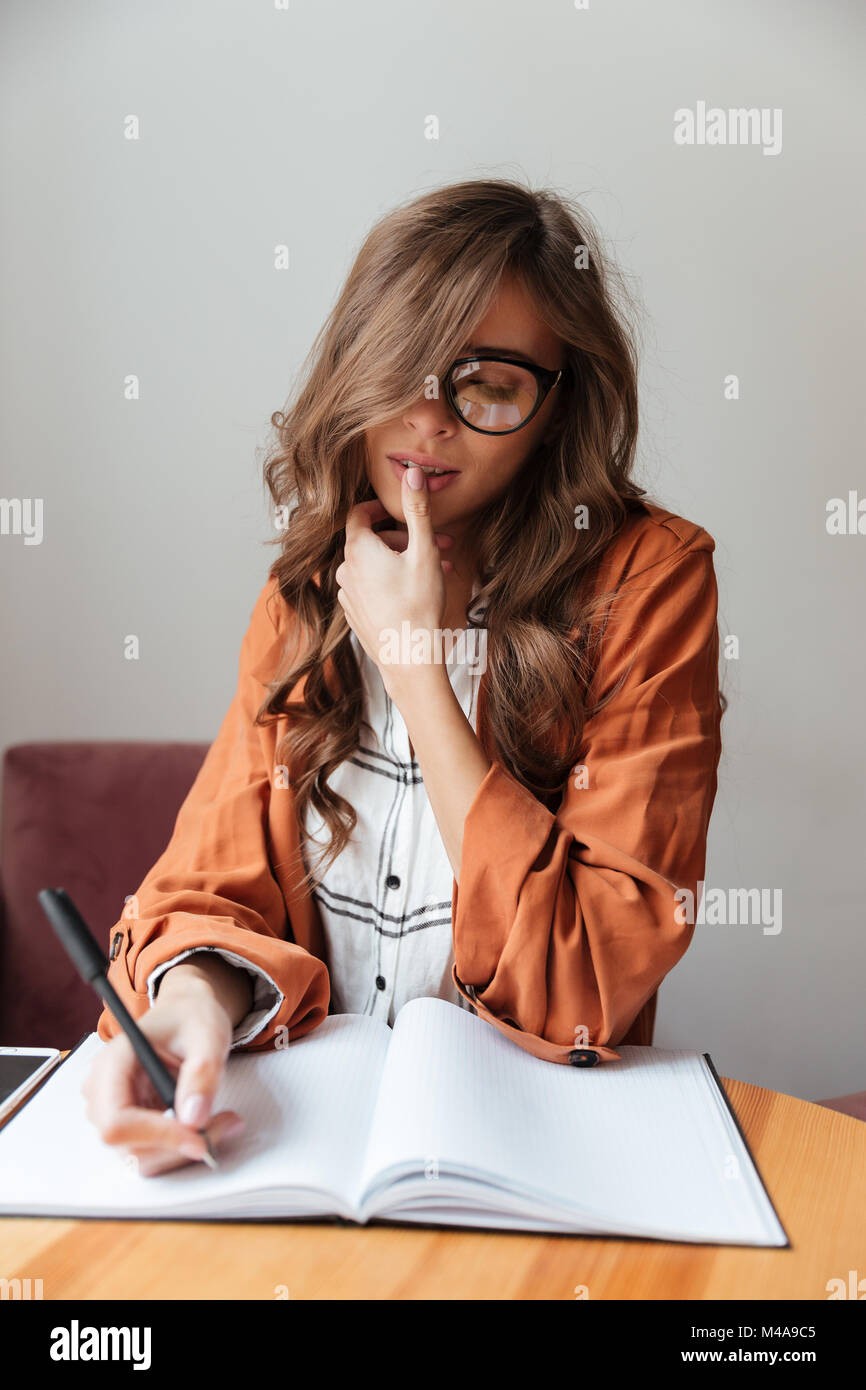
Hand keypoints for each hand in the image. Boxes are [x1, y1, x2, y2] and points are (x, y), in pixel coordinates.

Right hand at [82, 972, 245, 1176]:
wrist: (185, 1014)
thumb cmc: (191, 1018)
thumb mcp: (208, 1035)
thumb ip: (202, 1073)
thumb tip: (194, 1119)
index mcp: (113, 1062)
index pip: (116, 1121)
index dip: (156, 1136)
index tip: (199, 1137)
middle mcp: (103, 1091)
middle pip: (128, 1146)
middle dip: (178, 1146)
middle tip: (228, 1124)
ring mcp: (113, 1110)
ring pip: (142, 1157)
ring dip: (184, 1150)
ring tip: (225, 1121)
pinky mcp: (130, 1123)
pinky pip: (153, 1151)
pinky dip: (183, 1146)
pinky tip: (210, 1123)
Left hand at [334, 465, 453, 680]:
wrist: (410, 658)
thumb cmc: (418, 605)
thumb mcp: (424, 550)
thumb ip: (417, 509)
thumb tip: (413, 472)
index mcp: (358, 550)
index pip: (358, 514)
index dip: (380, 507)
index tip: (399, 510)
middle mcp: (346, 570)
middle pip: (371, 541)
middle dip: (405, 538)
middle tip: (438, 545)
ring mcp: (348, 595)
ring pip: (374, 566)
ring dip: (402, 562)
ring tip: (437, 570)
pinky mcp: (355, 614)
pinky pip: (372, 588)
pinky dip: (391, 582)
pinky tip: (417, 592)